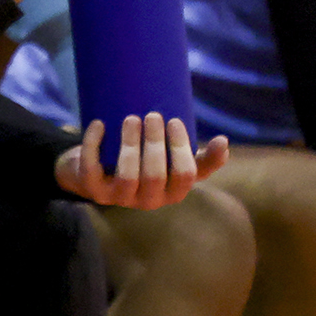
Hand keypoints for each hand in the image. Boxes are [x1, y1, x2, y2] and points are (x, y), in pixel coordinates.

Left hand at [56, 113, 230, 208]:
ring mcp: (118, 197)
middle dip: (154, 143)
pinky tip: (99, 123)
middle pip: (155, 175)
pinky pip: (92, 168)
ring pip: (127, 175)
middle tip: (152, 115)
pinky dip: (94, 144)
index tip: (174, 121)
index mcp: (171, 193)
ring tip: (131, 119)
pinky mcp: (93, 188)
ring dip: (130, 145)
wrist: (95, 172)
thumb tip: (224, 142)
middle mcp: (148, 200)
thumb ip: (200, 158)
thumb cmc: (143, 164)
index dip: (180, 148)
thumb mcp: (173, 163)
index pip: (184, 176)